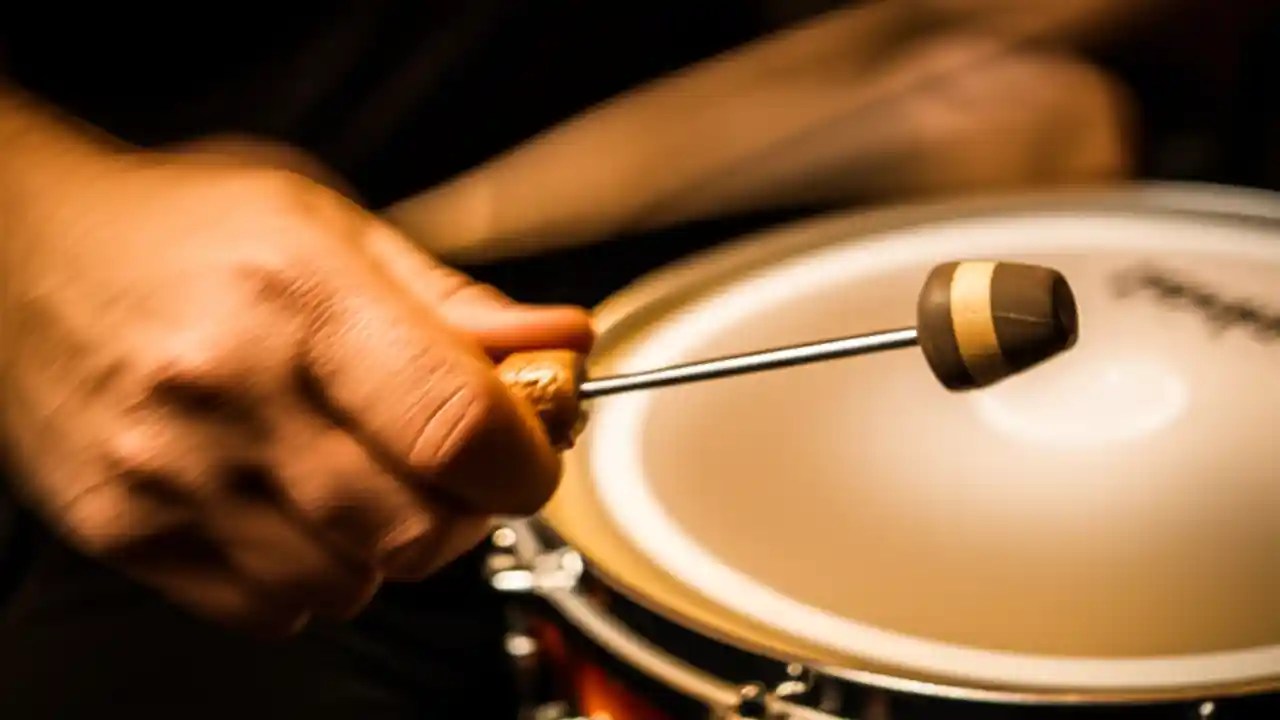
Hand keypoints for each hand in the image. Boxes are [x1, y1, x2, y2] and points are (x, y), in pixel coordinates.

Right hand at [0, 142, 591, 636]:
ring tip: (359, 478)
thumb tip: (565, 343)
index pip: (456, 424)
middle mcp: (230, 388)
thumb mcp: (332, 225)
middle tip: (452, 464)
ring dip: (386, 548)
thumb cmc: (182, 228)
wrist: (15, 249)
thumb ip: (456, 301)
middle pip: (418, 526)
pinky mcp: (125, 529)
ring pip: (352, 584)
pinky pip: (270, 610)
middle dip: (468, 509)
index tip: (534, 450)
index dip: (527, 459)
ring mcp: (169, 471)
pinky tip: (291, 508)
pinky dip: (311, 576)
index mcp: (301, 293)